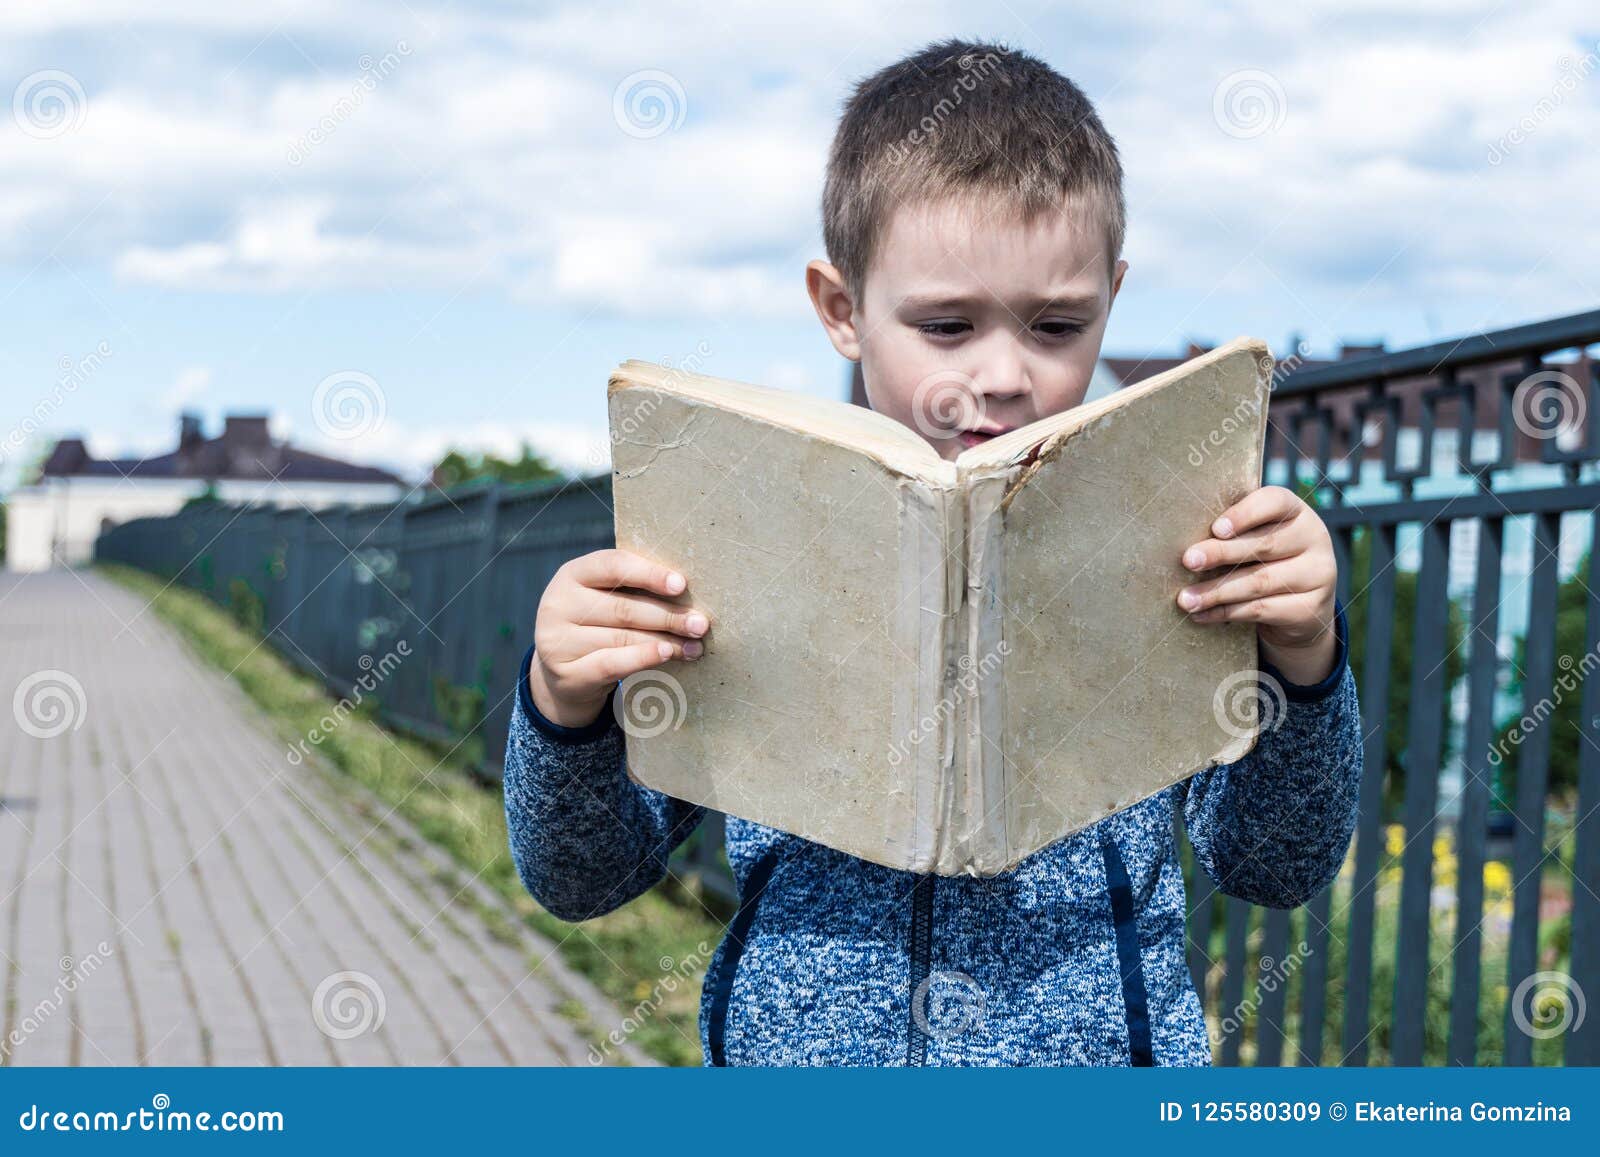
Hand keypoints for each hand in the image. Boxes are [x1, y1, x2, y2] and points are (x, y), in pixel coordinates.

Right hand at [528, 548, 711, 727]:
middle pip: (623, 608)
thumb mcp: (605, 598)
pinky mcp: (566, 673)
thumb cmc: (597, 625)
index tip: (681, 585)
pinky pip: (611, 664)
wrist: (563, 673)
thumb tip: (686, 591)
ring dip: (665, 642)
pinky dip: (642, 658)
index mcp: (572, 574)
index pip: (612, 565)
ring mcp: (557, 640)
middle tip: (701, 624)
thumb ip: (634, 589)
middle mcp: (558, 604)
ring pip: (622, 638)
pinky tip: (666, 655)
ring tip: (694, 646)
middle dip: (668, 616)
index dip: (649, 574)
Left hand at [1174, 485, 1337, 686]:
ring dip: (1216, 591)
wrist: (1302, 609)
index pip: (1275, 502)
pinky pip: (1262, 610)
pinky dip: (1226, 613)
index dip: (1245, 514)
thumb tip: (1186, 544)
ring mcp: (1319, 574)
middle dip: (1220, 553)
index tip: (1216, 528)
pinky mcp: (1312, 608)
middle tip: (1188, 561)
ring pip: (1259, 582)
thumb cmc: (1266, 562)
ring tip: (1185, 599)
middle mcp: (1314, 538)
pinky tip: (1201, 615)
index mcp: (1297, 512)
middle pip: (1263, 544)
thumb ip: (1232, 534)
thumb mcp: (1256, 540)